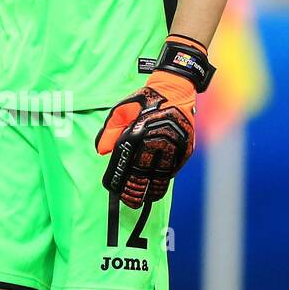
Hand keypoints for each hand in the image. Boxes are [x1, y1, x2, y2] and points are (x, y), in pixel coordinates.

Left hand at [95, 36, 212, 207]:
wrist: (176, 87)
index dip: (124, 180)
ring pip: (163, 173)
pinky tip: (159, 183)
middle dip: (138, 190)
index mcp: (141, 133)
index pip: (130, 164)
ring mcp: (175, 145)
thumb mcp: (122, 110)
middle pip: (147, 173)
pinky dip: (166, 176)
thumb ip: (110, 130)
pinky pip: (175, 166)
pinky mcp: (186, 146)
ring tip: (146, 198)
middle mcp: (159, 141)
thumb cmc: (146, 99)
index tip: (118, 191)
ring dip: (154, 188)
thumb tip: (102, 151)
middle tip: (131, 202)